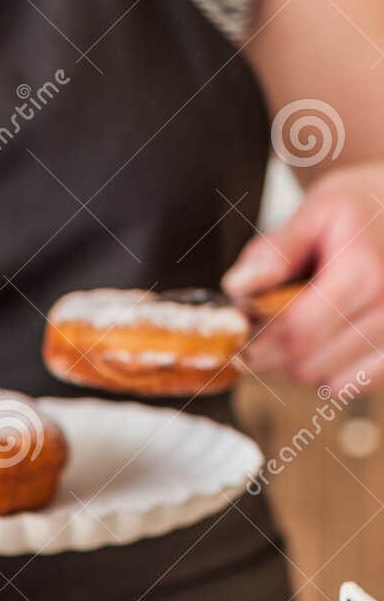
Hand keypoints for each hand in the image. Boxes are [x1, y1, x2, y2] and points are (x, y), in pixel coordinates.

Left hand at [223, 164, 383, 390]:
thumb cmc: (354, 213)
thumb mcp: (314, 213)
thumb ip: (275, 253)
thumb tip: (237, 287)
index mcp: (365, 275)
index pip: (298, 333)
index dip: (257, 343)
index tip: (236, 334)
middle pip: (308, 364)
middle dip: (272, 354)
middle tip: (259, 328)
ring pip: (324, 379)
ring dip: (297, 364)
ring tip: (295, 326)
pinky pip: (348, 386)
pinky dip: (325, 373)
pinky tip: (322, 341)